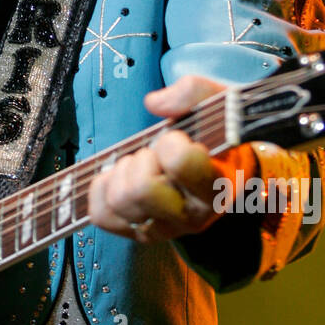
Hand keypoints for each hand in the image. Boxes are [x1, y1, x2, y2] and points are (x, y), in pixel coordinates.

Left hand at [88, 75, 257, 243]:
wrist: (223, 173)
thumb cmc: (218, 138)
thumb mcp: (220, 105)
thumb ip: (194, 93)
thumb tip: (154, 103)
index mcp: (215, 187)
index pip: (179, 163)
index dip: (171, 142)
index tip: (180, 140)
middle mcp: (190, 216)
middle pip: (140, 190)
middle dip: (142, 159)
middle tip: (156, 154)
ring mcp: (162, 228)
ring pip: (118, 201)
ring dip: (124, 173)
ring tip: (143, 165)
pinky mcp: (137, 232)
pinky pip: (101, 214)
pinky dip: (104, 189)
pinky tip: (123, 177)